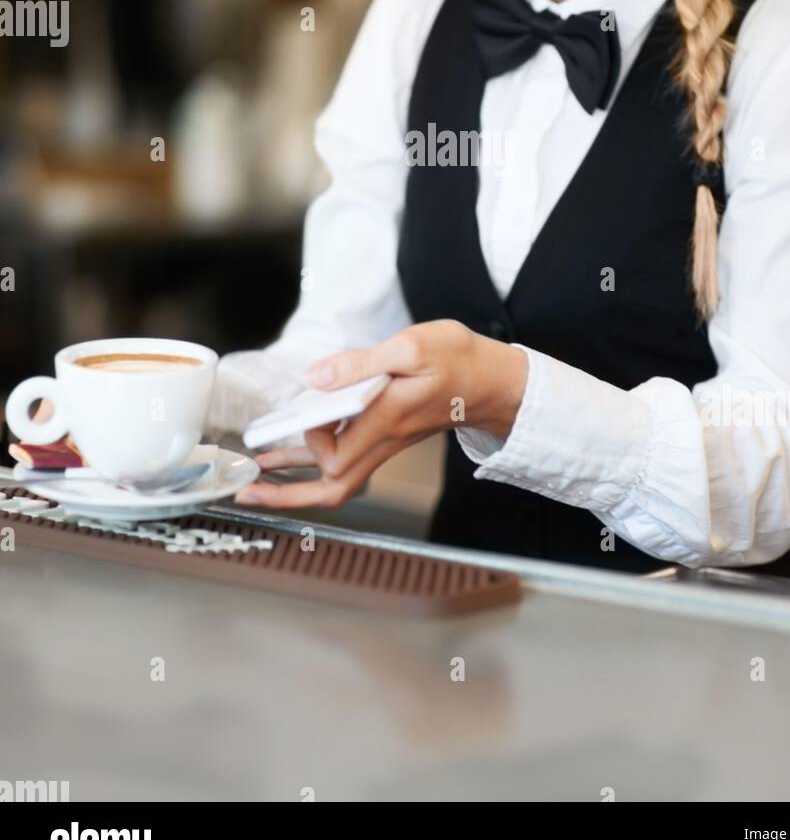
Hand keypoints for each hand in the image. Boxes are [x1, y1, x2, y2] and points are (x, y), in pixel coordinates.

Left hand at [233, 318, 527, 510]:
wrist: (492, 380)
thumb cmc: (458, 360)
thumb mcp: (412, 346)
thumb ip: (361, 363)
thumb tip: (316, 376)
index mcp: (388, 419)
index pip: (338, 455)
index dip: (313, 441)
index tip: (306, 410)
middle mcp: (384, 439)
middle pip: (332, 486)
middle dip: (287, 493)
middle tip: (247, 491)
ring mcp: (386, 441)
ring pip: (337, 479)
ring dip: (294, 481)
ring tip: (256, 477)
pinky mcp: (387, 434)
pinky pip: (346, 459)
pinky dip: (312, 461)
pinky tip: (288, 455)